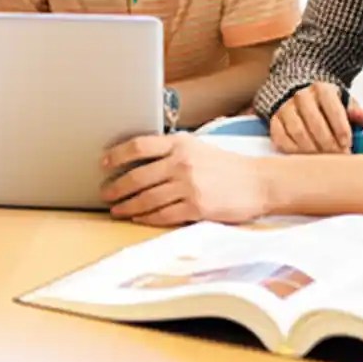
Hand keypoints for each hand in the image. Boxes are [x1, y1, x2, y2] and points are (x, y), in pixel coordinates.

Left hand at [100, 133, 267, 225]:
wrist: (259, 182)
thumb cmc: (225, 166)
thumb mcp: (197, 148)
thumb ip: (171, 151)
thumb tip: (137, 160)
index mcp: (180, 144)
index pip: (139, 146)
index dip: (117, 155)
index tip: (103, 163)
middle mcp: (182, 162)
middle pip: (137, 176)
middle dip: (116, 187)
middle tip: (105, 194)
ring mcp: (189, 185)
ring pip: (147, 198)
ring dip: (127, 206)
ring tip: (116, 209)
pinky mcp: (197, 207)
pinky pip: (163, 214)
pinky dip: (146, 217)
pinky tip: (137, 217)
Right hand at [270, 83, 362, 153]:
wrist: (299, 94)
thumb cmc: (326, 104)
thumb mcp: (343, 102)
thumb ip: (355, 112)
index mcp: (322, 89)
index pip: (333, 110)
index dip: (342, 130)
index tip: (348, 145)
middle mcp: (301, 96)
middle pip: (315, 124)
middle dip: (328, 144)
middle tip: (337, 157)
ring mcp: (285, 108)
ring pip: (297, 132)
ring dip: (312, 149)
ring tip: (322, 160)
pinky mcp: (274, 120)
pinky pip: (281, 138)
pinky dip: (293, 150)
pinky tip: (304, 157)